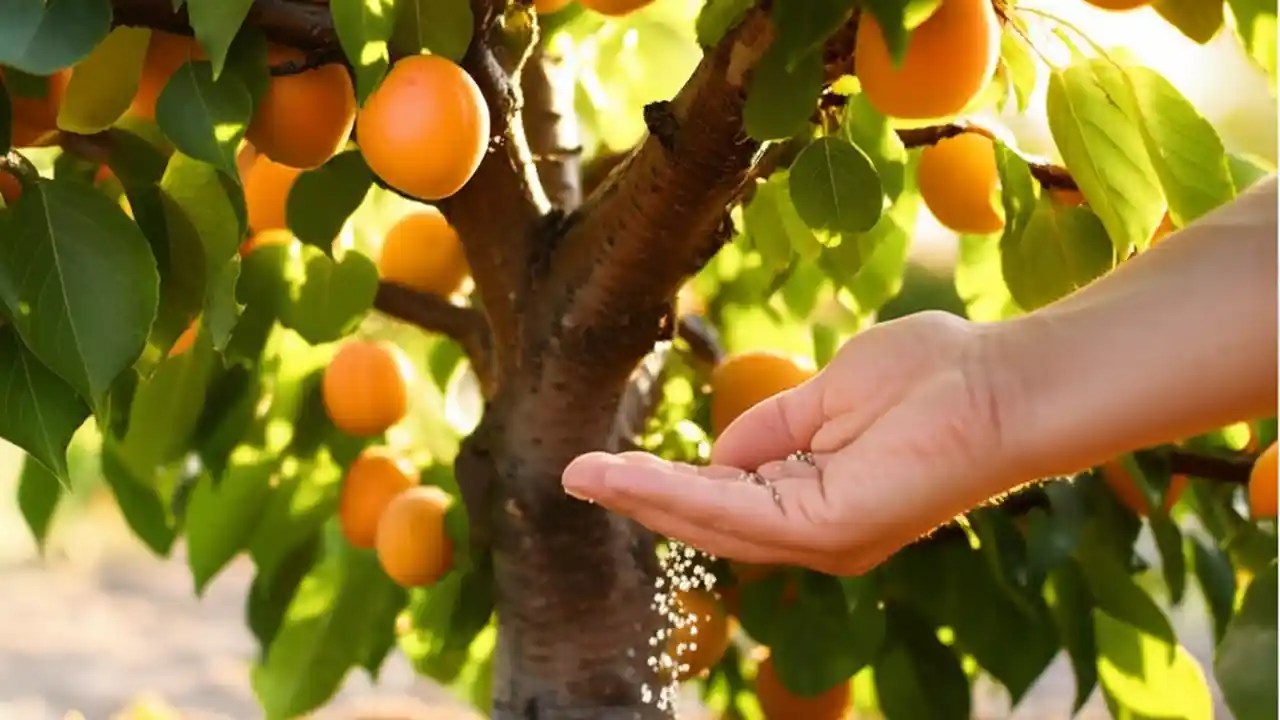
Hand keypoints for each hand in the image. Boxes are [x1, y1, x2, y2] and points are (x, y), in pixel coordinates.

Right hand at [562, 311, 1019, 575]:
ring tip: (583, 477)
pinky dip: (675, 494)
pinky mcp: (828, 528)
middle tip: (576, 477)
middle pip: (710, 520)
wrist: (1002, 383)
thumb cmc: (932, 377)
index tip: (612, 467)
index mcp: (818, 499)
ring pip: (713, 522)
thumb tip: (719, 453)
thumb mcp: (827, 397)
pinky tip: (627, 478)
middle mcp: (817, 532)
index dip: (670, 484)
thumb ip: (772, 429)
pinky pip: (735, 512)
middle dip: (641, 498)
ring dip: (643, 498)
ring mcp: (823, 536)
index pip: (728, 498)